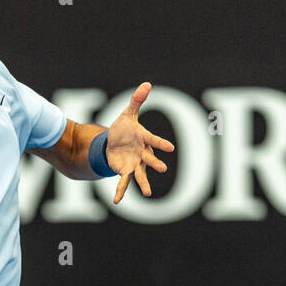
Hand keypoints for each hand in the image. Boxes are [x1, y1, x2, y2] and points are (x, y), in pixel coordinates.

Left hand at [105, 82, 174, 202]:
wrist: (114, 142)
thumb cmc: (125, 128)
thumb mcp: (128, 114)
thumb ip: (136, 101)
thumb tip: (147, 83)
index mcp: (144, 139)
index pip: (153, 140)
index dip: (161, 144)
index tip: (171, 148)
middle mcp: (142, 153)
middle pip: (149, 159)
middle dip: (155, 163)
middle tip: (163, 169)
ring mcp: (134, 164)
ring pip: (140, 174)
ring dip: (143, 183)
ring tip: (147, 193)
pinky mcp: (124, 172)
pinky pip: (123, 183)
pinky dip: (120, 192)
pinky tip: (117, 201)